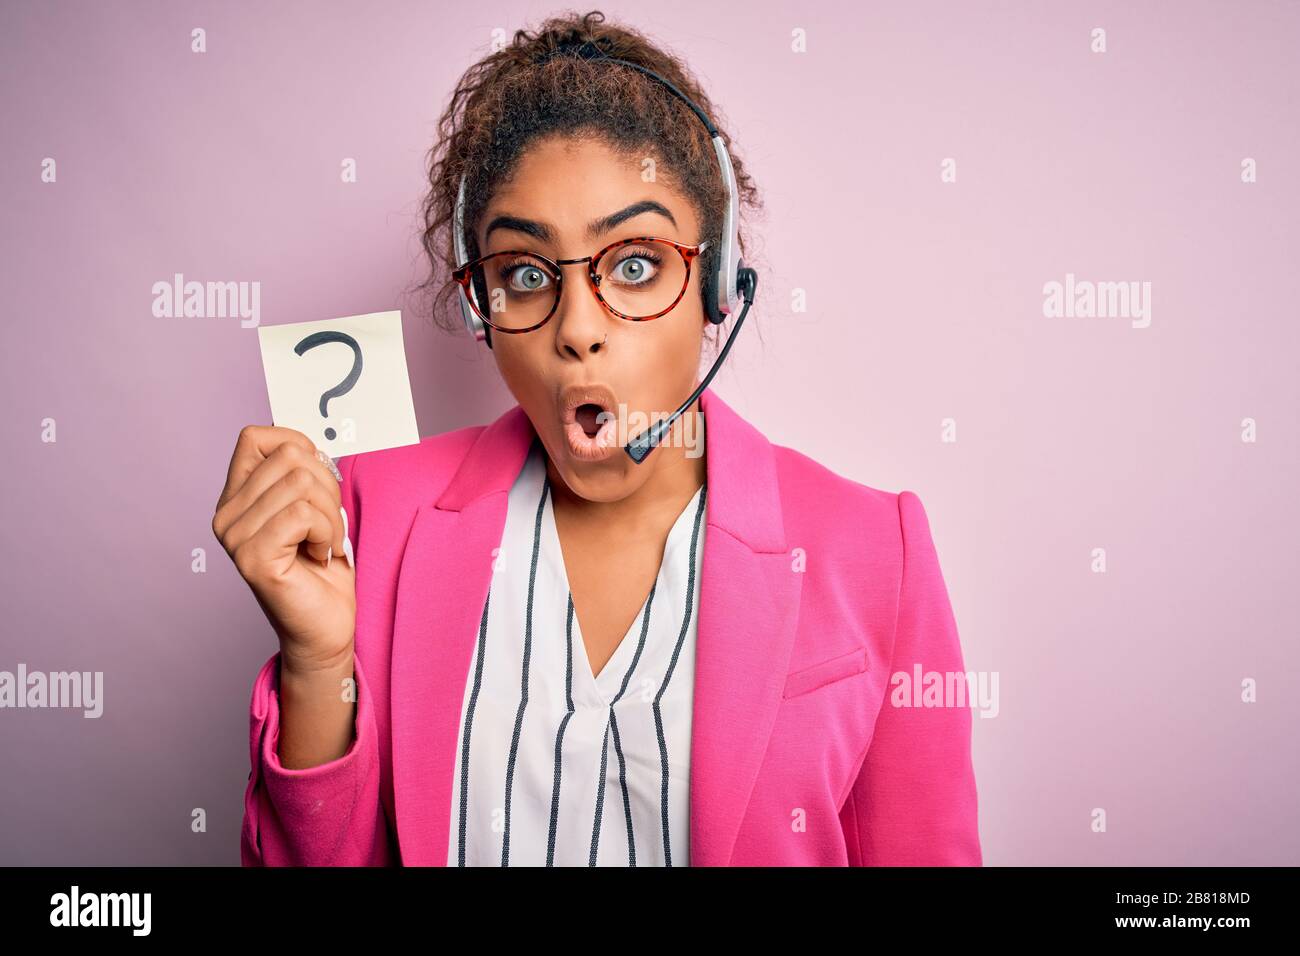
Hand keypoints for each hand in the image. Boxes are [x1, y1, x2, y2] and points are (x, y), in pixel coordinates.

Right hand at [212, 425, 355, 675]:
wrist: (324, 626)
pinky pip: (303, 514)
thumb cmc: (321, 564)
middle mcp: (225, 515)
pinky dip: (328, 532)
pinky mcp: (253, 558)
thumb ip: (301, 472)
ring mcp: (234, 538)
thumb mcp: (314, 505)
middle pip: (291, 457)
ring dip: (332, 514)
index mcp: (235, 497)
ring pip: (301, 483)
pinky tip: (320, 555)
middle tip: (327, 525)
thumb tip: (309, 447)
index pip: (256, 436)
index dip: (299, 447)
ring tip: (324, 542)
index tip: (317, 483)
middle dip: (327, 487)